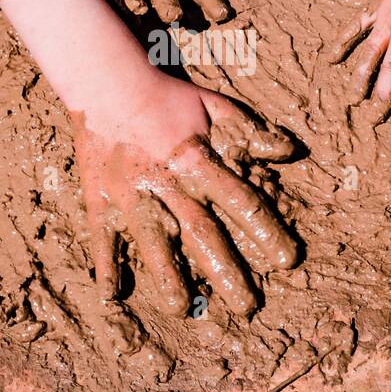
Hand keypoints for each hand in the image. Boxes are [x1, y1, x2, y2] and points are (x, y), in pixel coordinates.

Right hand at [73, 71, 297, 316]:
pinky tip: (113, 295)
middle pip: (201, 234)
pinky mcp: (100, 201)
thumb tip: (290, 150)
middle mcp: (168, 184)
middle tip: (247, 306)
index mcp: (199, 162)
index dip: (266, 232)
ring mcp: (132, 196)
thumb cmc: (167, 98)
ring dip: (167, 277)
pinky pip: (103, 239)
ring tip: (182, 308)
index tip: (287, 261)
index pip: (240, 202)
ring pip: (153, 243)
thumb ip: (251, 133)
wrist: (107, 84)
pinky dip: (107, 266)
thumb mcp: (215, 107)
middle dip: (225, 271)